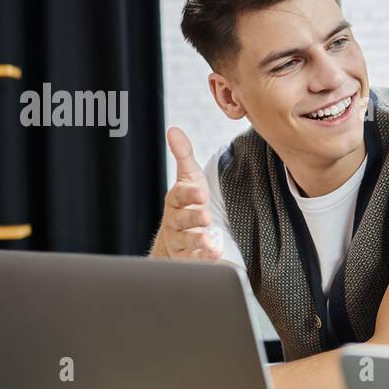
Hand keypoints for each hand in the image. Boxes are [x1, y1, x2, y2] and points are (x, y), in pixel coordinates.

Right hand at [155, 126, 221, 261]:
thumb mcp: (189, 179)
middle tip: (205, 216)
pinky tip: (215, 255)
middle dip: (193, 219)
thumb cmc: (188, 203)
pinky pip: (194, 259)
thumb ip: (183, 156)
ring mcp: (180, 241)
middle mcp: (175, 222)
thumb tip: (174, 130)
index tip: (201, 193)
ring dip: (198, 241)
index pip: (179, 196)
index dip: (189, 195)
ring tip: (210, 241)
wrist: (178, 236)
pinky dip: (203, 258)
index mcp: (176, 201)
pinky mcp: (188, 257)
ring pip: (186, 242)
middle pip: (181, 220)